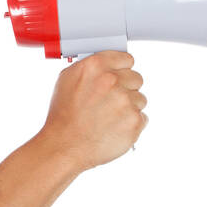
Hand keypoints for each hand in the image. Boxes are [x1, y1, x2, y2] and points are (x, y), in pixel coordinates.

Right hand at [38, 50, 147, 169]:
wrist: (64, 147)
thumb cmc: (63, 117)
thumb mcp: (67, 81)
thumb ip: (90, 68)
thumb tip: (108, 64)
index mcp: (95, 66)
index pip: (126, 59)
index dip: (120, 70)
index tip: (116, 78)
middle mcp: (112, 81)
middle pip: (136, 78)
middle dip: (126, 89)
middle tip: (109, 102)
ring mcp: (125, 101)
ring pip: (140, 99)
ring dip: (128, 107)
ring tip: (108, 118)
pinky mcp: (134, 121)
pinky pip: (142, 118)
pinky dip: (130, 124)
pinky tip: (113, 128)